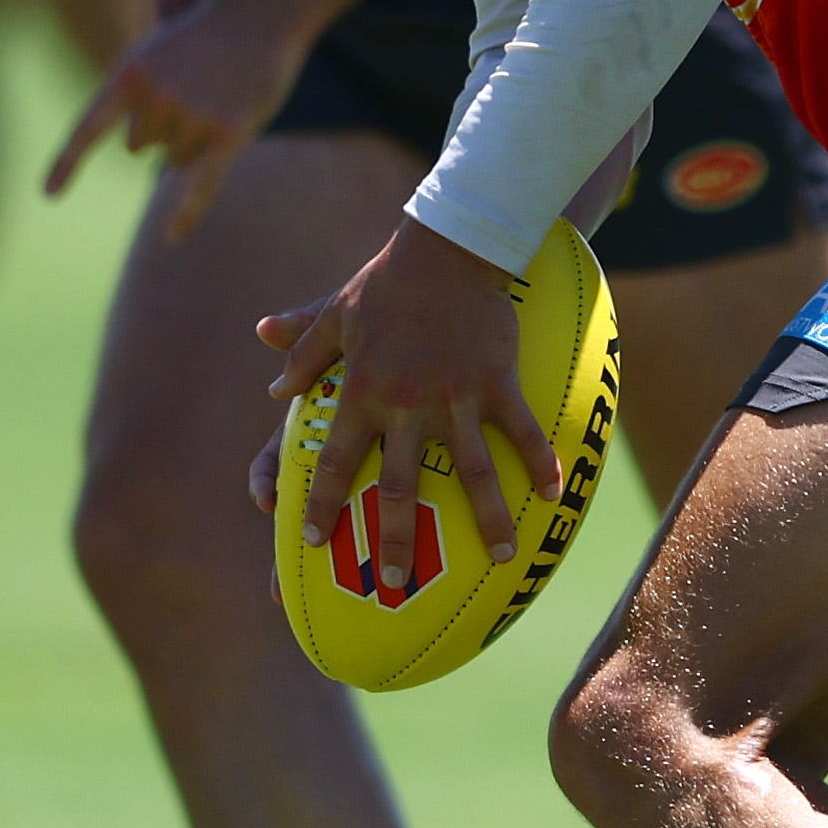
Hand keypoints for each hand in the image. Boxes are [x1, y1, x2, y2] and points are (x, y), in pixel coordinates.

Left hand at [44, 0, 314, 234]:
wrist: (261, 11)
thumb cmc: (206, 33)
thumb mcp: (157, 51)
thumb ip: (137, 95)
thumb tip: (134, 148)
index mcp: (129, 73)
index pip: (89, 127)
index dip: (67, 163)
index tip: (48, 194)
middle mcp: (156, 97)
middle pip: (143, 145)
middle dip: (165, 127)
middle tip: (196, 85)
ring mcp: (194, 114)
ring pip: (176, 160)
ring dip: (194, 142)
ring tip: (219, 98)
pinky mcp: (230, 132)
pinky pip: (202, 184)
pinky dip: (187, 213)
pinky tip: (173, 237)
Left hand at [255, 218, 553, 605]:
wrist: (447, 246)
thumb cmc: (387, 281)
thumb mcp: (335, 313)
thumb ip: (302, 353)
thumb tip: (272, 389)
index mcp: (362, 391)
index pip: (334, 461)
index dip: (322, 504)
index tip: (312, 542)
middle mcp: (405, 403)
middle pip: (398, 486)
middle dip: (394, 538)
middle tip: (393, 582)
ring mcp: (454, 396)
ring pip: (472, 471)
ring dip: (487, 518)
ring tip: (501, 557)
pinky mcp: (496, 380)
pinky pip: (520, 431)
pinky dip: (538, 462)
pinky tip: (554, 493)